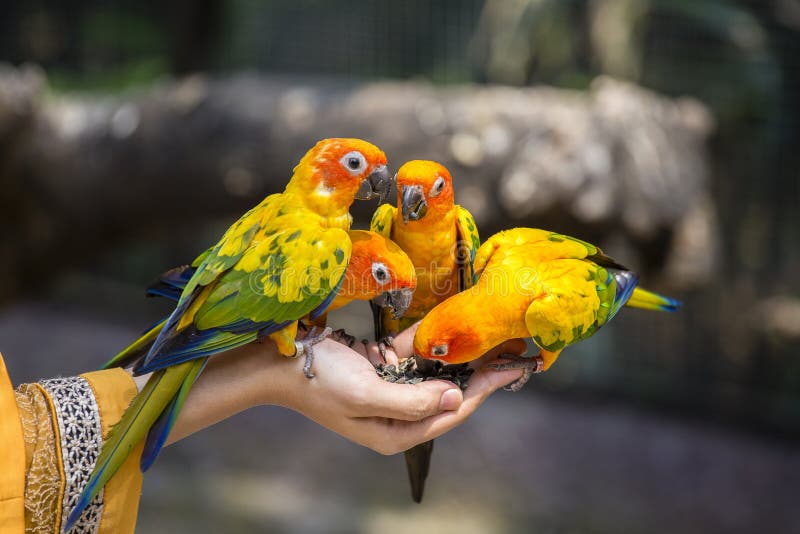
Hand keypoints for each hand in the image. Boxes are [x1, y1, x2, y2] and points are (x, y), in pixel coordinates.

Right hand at [166, 328, 526, 454]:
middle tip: (515, 351)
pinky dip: (433, 338)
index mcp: (395, 431)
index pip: (452, 410)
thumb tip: (455, 396)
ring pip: (436, 370)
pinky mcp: (378, 363)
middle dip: (480, 372)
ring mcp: (388, 386)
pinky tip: (457, 323)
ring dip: (462, 354)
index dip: (484, 390)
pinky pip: (413, 351)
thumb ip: (413, 400)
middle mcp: (397, 412)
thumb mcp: (365, 394)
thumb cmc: (315, 381)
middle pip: (449, 391)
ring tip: (495, 336)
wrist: (273, 362)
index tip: (513, 370)